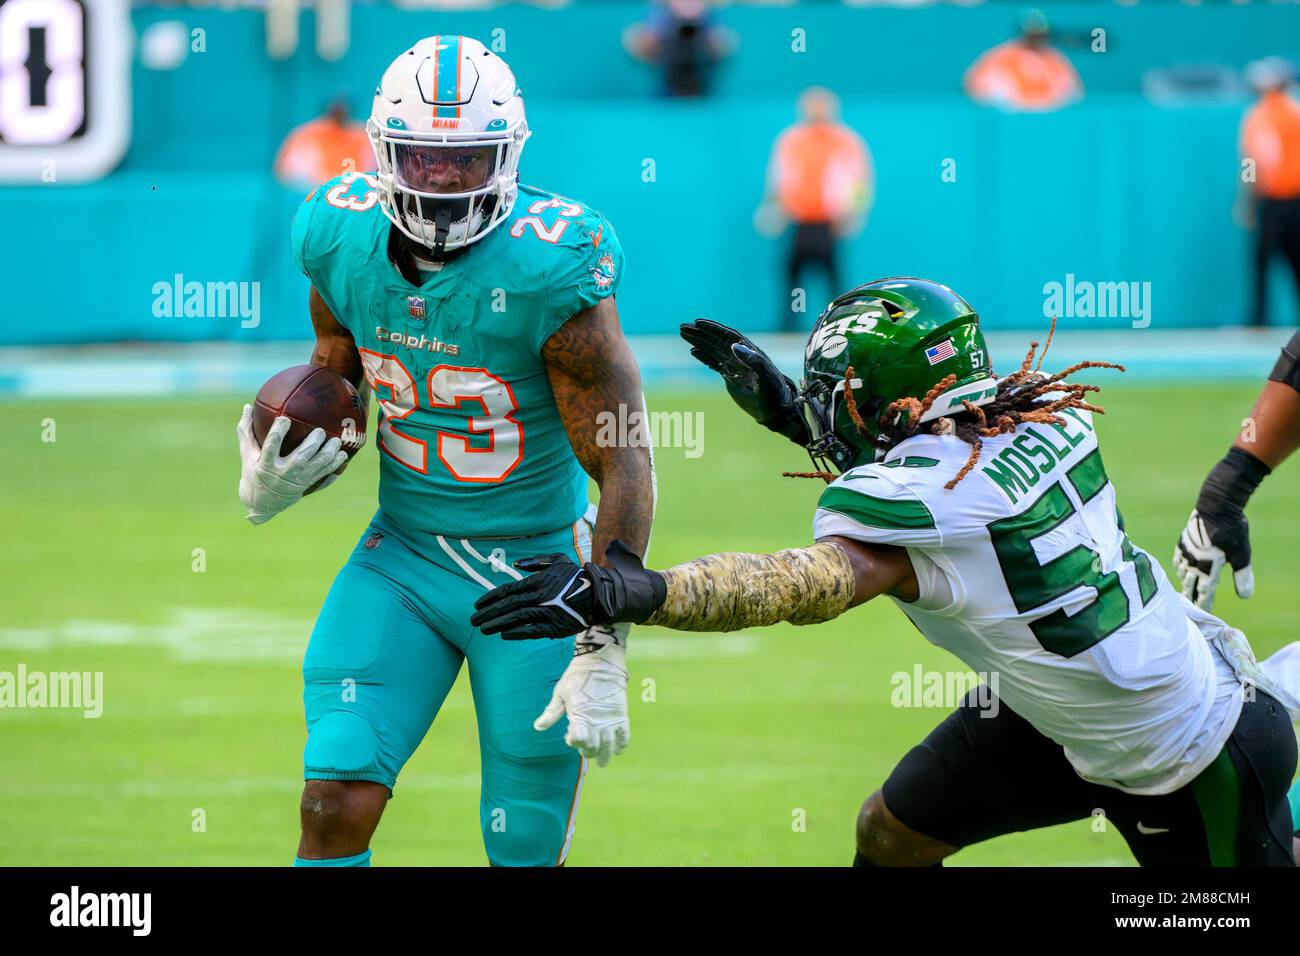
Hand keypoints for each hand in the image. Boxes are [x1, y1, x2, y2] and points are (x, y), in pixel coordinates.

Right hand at [237, 404, 347, 524]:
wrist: (264, 503)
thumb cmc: (254, 471)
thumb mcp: (247, 454)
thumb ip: (246, 431)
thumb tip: (246, 406)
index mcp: (266, 464)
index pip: (271, 446)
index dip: (278, 433)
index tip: (285, 419)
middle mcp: (283, 473)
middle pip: (301, 458)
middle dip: (312, 444)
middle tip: (320, 430)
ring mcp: (297, 480)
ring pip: (317, 467)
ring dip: (329, 454)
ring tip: (336, 441)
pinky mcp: (307, 484)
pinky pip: (324, 474)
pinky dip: (334, 465)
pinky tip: (342, 454)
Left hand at [470, 542, 664, 639]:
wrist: (599, 594)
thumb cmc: (576, 575)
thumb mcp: (557, 560)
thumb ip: (535, 561)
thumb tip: (515, 565)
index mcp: (537, 581)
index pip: (507, 591)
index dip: (490, 598)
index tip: (477, 605)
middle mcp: (538, 597)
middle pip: (506, 607)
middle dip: (487, 614)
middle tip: (472, 621)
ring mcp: (545, 612)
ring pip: (515, 620)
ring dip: (497, 625)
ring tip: (483, 629)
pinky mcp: (554, 626)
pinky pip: (531, 631)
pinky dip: (516, 633)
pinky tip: (504, 634)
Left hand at [535, 627, 629, 766]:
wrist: (601, 661)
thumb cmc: (577, 676)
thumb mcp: (560, 692)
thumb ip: (551, 712)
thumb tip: (537, 727)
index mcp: (579, 714)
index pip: (577, 740)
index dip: (573, 742)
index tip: (569, 738)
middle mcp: (596, 720)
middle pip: (593, 746)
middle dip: (588, 752)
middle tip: (585, 752)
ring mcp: (610, 718)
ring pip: (609, 745)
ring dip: (605, 755)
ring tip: (603, 762)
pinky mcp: (622, 714)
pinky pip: (625, 735)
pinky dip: (621, 744)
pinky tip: (617, 750)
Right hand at [679, 319, 809, 444]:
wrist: (774, 410)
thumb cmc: (774, 391)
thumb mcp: (766, 375)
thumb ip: (752, 359)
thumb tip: (733, 345)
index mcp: (749, 351)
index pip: (728, 336)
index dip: (713, 328)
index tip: (698, 322)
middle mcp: (740, 355)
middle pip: (717, 340)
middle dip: (701, 333)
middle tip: (683, 327)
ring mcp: (734, 365)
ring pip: (713, 350)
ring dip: (699, 342)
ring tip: (684, 334)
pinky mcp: (730, 376)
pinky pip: (714, 363)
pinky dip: (704, 357)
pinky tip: (693, 351)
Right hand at [1173, 509, 1252, 610]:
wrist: (1215, 504)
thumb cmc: (1232, 529)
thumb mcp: (1242, 553)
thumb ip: (1242, 575)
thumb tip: (1245, 596)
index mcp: (1209, 567)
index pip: (1205, 590)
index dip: (1204, 602)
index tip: (1203, 612)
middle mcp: (1194, 562)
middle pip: (1190, 584)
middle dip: (1191, 595)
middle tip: (1189, 607)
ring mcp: (1186, 551)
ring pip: (1182, 572)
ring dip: (1184, 582)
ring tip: (1185, 590)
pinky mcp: (1182, 541)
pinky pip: (1177, 559)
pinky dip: (1178, 567)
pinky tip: (1180, 569)